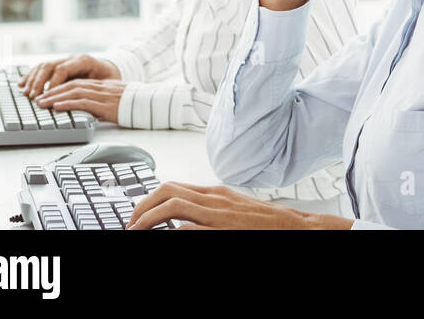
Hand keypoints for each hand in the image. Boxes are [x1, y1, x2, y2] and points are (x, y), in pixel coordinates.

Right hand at [18, 54, 121, 98]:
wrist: (109, 68)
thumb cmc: (109, 78)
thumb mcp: (107, 83)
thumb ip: (95, 90)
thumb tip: (84, 103)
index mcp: (84, 61)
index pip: (63, 69)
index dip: (53, 83)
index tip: (48, 96)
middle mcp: (71, 59)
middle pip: (49, 66)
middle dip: (39, 82)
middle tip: (33, 96)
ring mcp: (63, 61)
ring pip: (42, 66)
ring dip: (32, 80)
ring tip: (26, 93)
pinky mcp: (57, 66)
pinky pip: (40, 68)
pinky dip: (30, 76)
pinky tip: (22, 85)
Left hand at [34, 78, 126, 120]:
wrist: (150, 103)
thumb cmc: (135, 103)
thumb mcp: (116, 99)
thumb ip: (102, 101)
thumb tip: (88, 109)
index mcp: (102, 85)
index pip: (76, 82)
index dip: (59, 87)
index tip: (47, 93)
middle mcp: (100, 88)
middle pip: (71, 86)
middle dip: (53, 91)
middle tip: (38, 98)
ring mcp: (102, 95)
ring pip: (74, 92)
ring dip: (55, 97)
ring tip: (42, 103)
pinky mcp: (105, 105)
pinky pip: (83, 102)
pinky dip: (68, 104)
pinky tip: (58, 106)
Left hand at [126, 182, 354, 229]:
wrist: (293, 226)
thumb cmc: (264, 222)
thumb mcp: (233, 208)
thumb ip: (209, 207)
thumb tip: (180, 217)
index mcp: (214, 192)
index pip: (172, 186)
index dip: (147, 200)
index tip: (136, 216)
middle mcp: (214, 199)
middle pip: (167, 191)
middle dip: (141, 207)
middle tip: (130, 224)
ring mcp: (218, 214)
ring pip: (173, 205)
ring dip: (147, 218)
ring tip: (136, 231)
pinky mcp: (223, 229)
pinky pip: (190, 228)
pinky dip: (171, 232)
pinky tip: (162, 237)